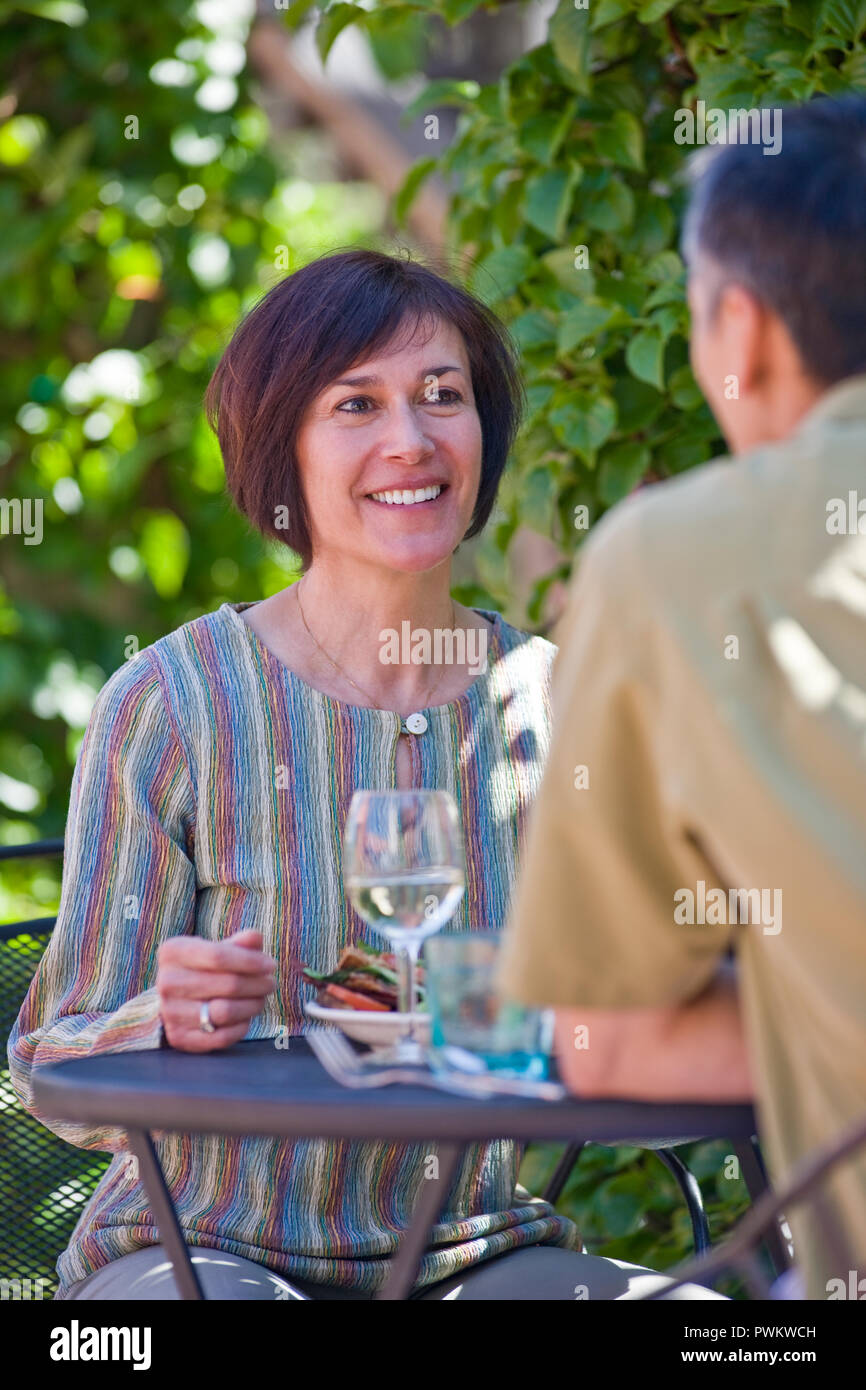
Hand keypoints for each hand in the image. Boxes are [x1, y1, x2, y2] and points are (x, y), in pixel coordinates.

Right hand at [156, 930, 277, 1051]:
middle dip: (257, 984)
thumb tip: (255, 938)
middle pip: (227, 984)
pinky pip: (220, 1037)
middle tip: (270, 983)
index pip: (218, 956)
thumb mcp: (218, 948)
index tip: (270, 965)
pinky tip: (246, 1016)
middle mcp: (165, 982)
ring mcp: (170, 1013)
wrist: (177, 997)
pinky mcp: (179, 1038)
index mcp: (173, 952)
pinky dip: (240, 1027)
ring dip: (252, 1005)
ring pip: (225, 1012)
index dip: (250, 961)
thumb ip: (239, 943)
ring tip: (261, 998)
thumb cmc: (204, 967)